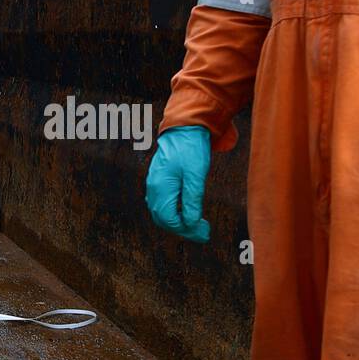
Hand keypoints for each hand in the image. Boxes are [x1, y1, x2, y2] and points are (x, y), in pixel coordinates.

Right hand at [145, 126, 210, 242]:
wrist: (184, 127)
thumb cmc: (191, 149)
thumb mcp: (196, 175)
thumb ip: (192, 200)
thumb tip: (191, 222)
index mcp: (161, 188)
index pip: (169, 219)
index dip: (186, 229)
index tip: (204, 231)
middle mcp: (154, 188)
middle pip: (163, 219)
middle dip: (183, 228)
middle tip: (204, 232)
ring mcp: (155, 183)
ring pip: (162, 212)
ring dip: (179, 221)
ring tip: (198, 224)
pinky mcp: (159, 180)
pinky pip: (163, 203)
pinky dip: (175, 211)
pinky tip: (187, 211)